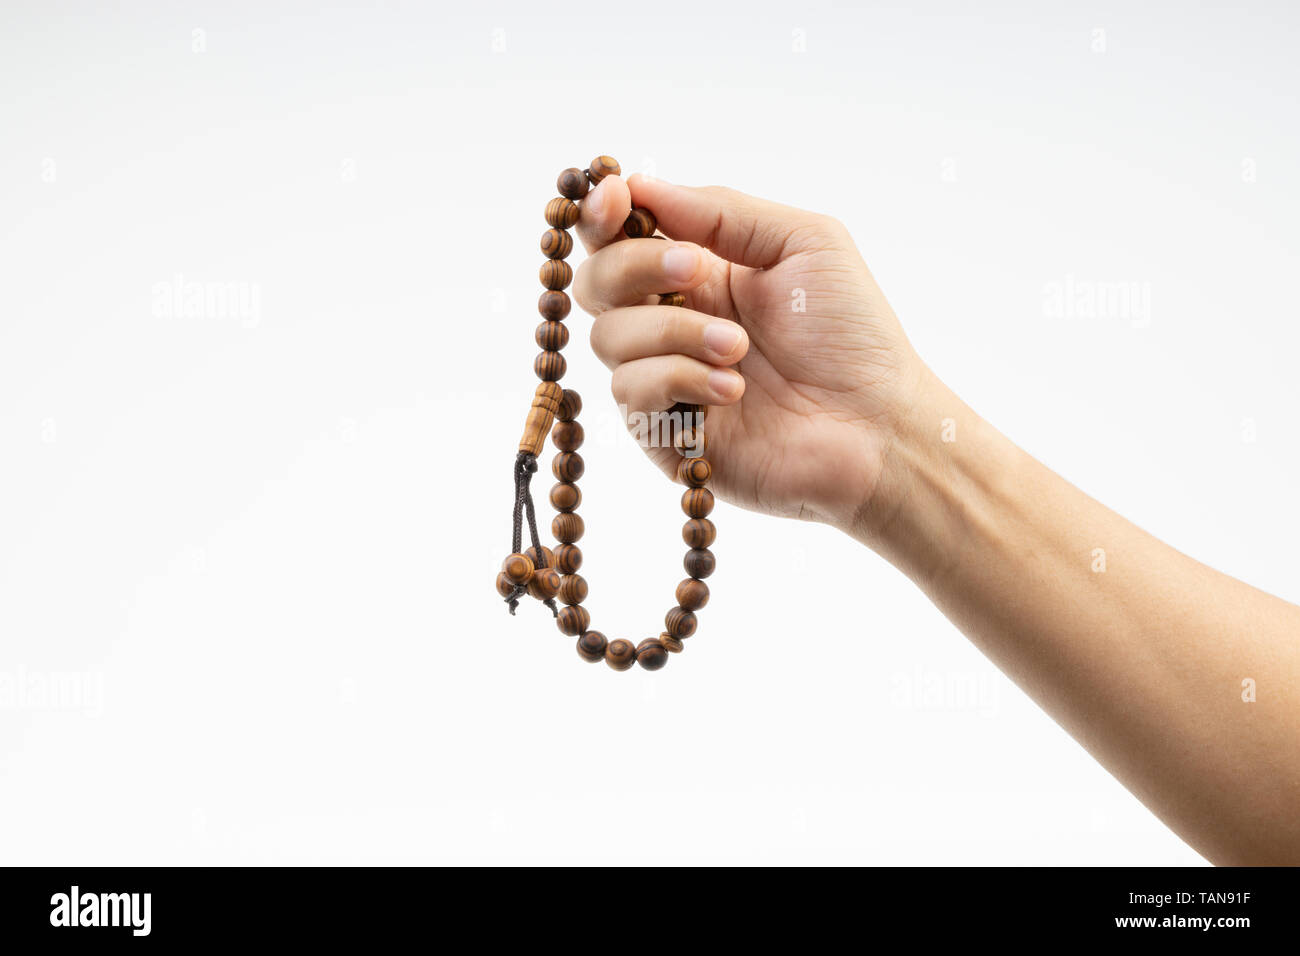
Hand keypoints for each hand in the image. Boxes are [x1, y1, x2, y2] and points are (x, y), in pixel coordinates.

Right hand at [573, 173, 924, 528]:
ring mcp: (664, 378)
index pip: (620, 235)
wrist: (876, 425)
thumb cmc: (852, 334)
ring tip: (738, 348)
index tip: (615, 197)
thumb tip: (639, 184)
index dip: (603, 213)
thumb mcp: (802, 243)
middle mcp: (671, 322)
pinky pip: (630, 392)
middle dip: (634, 266)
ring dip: (674, 332)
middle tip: (695, 272)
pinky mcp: (664, 432)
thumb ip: (721, 211)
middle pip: (596, 282)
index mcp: (698, 272)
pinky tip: (732, 390)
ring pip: (609, 337)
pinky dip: (678, 379)